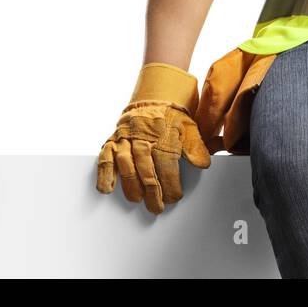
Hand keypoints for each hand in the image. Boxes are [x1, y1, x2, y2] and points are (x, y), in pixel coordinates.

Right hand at [97, 62, 210, 213]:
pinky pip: (105, 157)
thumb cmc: (172, 118)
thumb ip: (195, 147)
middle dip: (152, 190)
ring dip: (130, 184)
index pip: (166, 162)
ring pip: (125, 164)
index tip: (174, 197)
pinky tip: (107, 188)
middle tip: (156, 207)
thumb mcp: (189, 128)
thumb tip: (203, 164)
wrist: (153, 99)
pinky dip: (104, 173)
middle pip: (146, 166)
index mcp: (163, 133)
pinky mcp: (112, 140)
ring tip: (136, 200)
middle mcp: (143, 136)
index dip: (170, 182)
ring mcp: (125, 138)